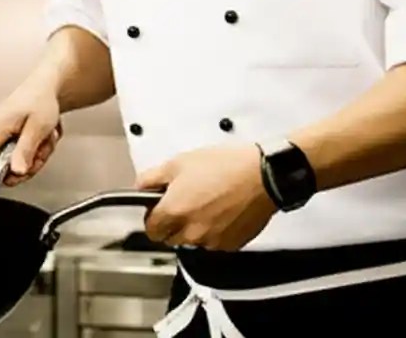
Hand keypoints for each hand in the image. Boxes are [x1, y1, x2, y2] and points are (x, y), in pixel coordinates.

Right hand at [0, 78, 62, 186]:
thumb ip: (25, 151)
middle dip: (26, 163)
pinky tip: (39, 138)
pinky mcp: (2, 131)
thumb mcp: (37, 128)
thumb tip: (16, 172)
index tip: (19, 172)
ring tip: (43, 140)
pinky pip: (14, 150)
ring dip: (32, 155)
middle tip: (41, 152)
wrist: (44, 86)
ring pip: (11, 159)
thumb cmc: (41, 100)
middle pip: (0, 164)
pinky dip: (30, 148)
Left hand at [136, 144, 277, 250]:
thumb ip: (152, 178)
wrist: (264, 174)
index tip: (158, 209)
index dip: (153, 217)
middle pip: (170, 238)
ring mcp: (212, 240)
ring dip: (194, 227)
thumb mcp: (180, 162)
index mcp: (175, 211)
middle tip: (184, 202)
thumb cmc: (227, 166)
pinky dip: (215, 230)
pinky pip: (214, 242)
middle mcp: (192, 231)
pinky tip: (222, 210)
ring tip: (207, 202)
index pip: (151, 229)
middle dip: (172, 223)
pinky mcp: (232, 244)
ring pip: (193, 241)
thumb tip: (142, 187)